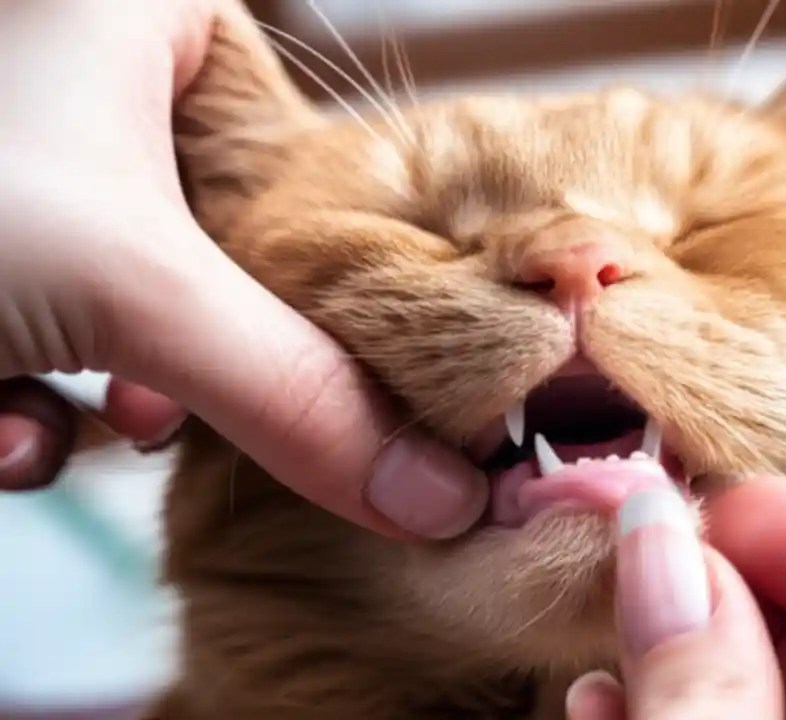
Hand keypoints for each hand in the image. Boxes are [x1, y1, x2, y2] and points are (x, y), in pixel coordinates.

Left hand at [0, 0, 485, 538]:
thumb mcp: (139, 296)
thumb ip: (300, 394)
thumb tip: (446, 495)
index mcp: (124, 10)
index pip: (271, 82)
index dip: (307, 193)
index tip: (317, 284)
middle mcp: (69, 77)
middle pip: (214, 219)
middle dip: (198, 332)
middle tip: (193, 382)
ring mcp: (24, 178)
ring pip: (131, 290)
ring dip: (121, 389)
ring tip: (91, 415)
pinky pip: (52, 331)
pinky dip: (36, 407)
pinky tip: (1, 431)